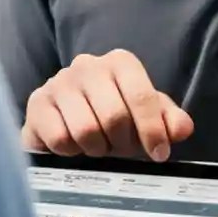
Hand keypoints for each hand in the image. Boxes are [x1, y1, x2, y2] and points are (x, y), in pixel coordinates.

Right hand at [22, 49, 193, 161]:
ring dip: (95, 149)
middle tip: (119, 149)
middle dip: (121, 143)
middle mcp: (88, 65)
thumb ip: (169, 121)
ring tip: (97, 146)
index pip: (142, 96)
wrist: (66, 119)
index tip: (159, 154)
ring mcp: (59, 82)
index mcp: (120, 62)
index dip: (152, 130)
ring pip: (85, 130)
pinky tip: (72, 144)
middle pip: (114, 117)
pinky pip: (59, 138)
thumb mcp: (146, 117)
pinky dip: (70, 151)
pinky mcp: (37, 103)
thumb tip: (181, 129)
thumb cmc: (112, 116)